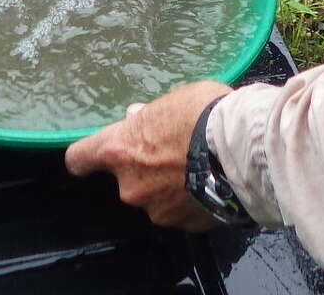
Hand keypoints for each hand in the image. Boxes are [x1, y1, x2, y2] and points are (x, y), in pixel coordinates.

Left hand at [65, 81, 232, 229]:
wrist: (244, 150)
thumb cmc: (206, 114)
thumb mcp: (174, 100)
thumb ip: (150, 116)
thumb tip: (136, 118)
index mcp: (120, 150)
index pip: (79, 158)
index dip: (85, 157)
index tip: (93, 156)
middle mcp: (131, 186)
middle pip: (128, 179)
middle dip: (147, 169)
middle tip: (175, 151)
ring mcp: (157, 210)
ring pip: (156, 197)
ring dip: (170, 187)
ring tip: (201, 168)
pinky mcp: (184, 225)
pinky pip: (182, 210)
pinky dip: (191, 200)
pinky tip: (212, 183)